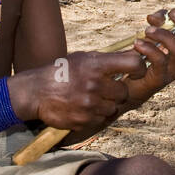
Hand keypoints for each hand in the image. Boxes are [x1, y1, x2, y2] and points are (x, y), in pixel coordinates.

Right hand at [7, 50, 146, 129]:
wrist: (36, 92)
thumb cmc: (62, 71)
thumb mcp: (83, 58)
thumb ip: (108, 58)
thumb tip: (135, 53)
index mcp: (96, 65)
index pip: (133, 64)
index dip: (139, 68)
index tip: (135, 71)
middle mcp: (94, 84)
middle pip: (124, 91)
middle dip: (118, 92)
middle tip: (106, 90)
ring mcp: (89, 104)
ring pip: (113, 108)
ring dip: (106, 105)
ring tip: (91, 99)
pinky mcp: (84, 120)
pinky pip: (101, 120)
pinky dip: (95, 116)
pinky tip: (84, 108)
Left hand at [126, 6, 174, 104]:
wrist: (131, 83)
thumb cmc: (144, 56)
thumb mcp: (152, 34)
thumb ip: (158, 21)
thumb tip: (156, 17)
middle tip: (172, 12)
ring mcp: (174, 71)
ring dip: (163, 35)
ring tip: (148, 30)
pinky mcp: (161, 79)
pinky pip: (160, 61)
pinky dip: (148, 49)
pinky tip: (137, 43)